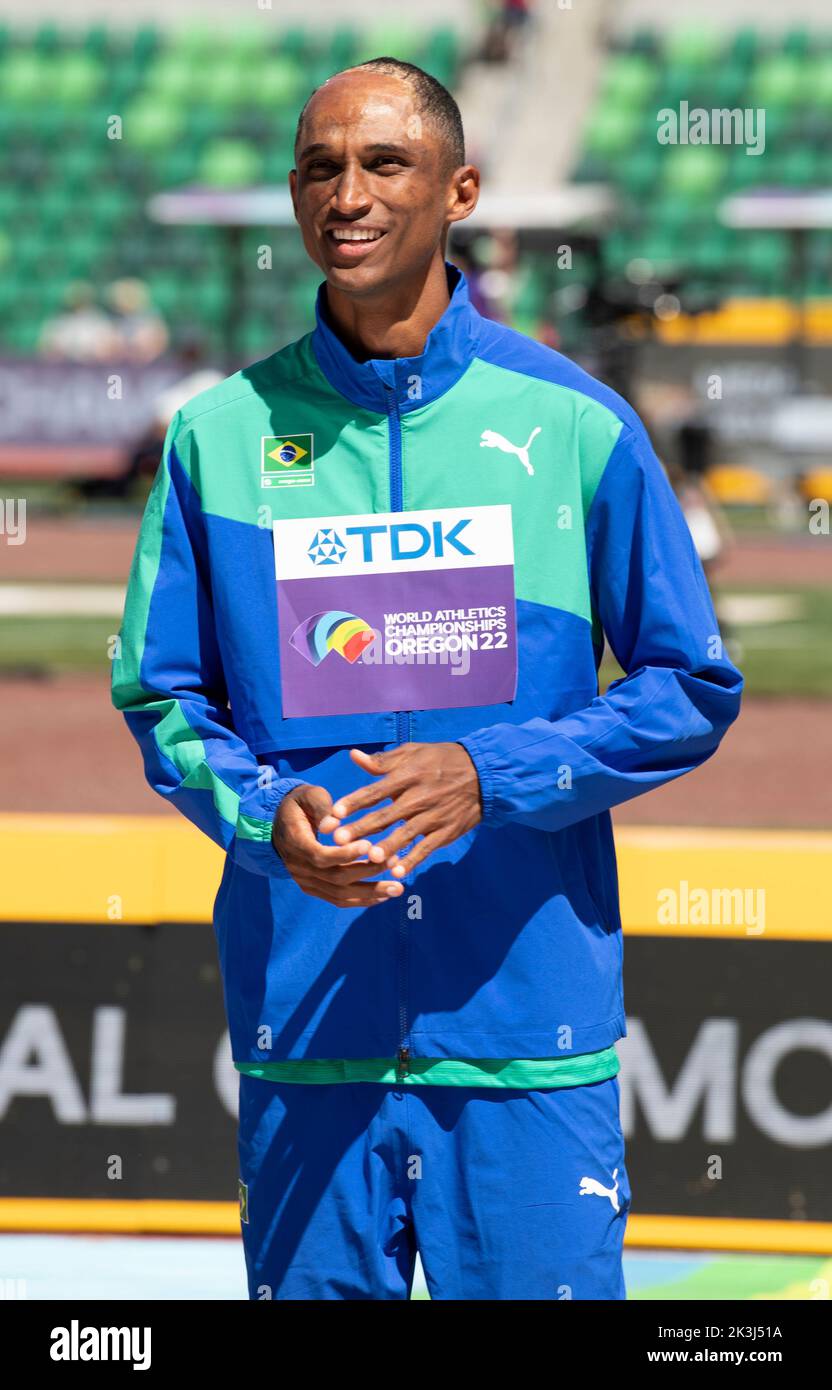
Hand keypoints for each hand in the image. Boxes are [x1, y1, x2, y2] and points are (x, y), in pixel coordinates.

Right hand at [272, 784, 403, 906]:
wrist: (280, 823)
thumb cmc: (301, 804)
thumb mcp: (308, 796)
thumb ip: (322, 807)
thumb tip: (333, 825)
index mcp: (295, 843)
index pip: (321, 856)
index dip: (345, 854)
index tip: (369, 845)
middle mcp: (299, 868)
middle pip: (335, 878)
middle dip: (367, 872)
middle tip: (393, 862)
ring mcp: (306, 882)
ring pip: (339, 894)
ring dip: (370, 893)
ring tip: (397, 888)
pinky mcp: (315, 889)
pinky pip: (338, 900)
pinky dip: (361, 900)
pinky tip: (383, 896)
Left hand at [318, 742, 481, 878]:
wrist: (483, 774)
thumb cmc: (441, 760)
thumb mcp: (414, 752)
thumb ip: (383, 760)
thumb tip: (353, 757)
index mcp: (407, 776)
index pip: (375, 790)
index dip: (354, 801)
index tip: (335, 812)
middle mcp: (418, 797)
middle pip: (385, 815)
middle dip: (361, 828)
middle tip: (338, 840)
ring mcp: (432, 816)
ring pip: (405, 834)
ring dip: (386, 847)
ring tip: (368, 858)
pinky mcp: (445, 832)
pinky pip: (425, 849)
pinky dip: (411, 861)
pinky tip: (396, 873)